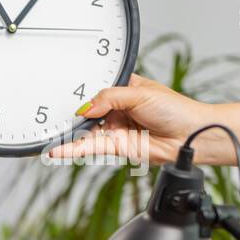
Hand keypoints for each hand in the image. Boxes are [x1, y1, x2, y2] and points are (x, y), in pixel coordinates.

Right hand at [46, 74, 221, 164]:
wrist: (190, 135)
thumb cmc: (176, 109)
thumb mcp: (140, 93)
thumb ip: (109, 98)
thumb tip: (85, 108)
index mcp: (124, 90)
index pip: (97, 89)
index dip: (82, 92)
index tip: (64, 95)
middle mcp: (118, 110)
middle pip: (88, 112)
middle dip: (71, 116)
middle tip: (52, 118)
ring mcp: (116, 128)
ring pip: (86, 132)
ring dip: (68, 136)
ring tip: (50, 137)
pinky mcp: (116, 146)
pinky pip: (91, 147)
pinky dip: (74, 149)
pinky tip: (59, 150)